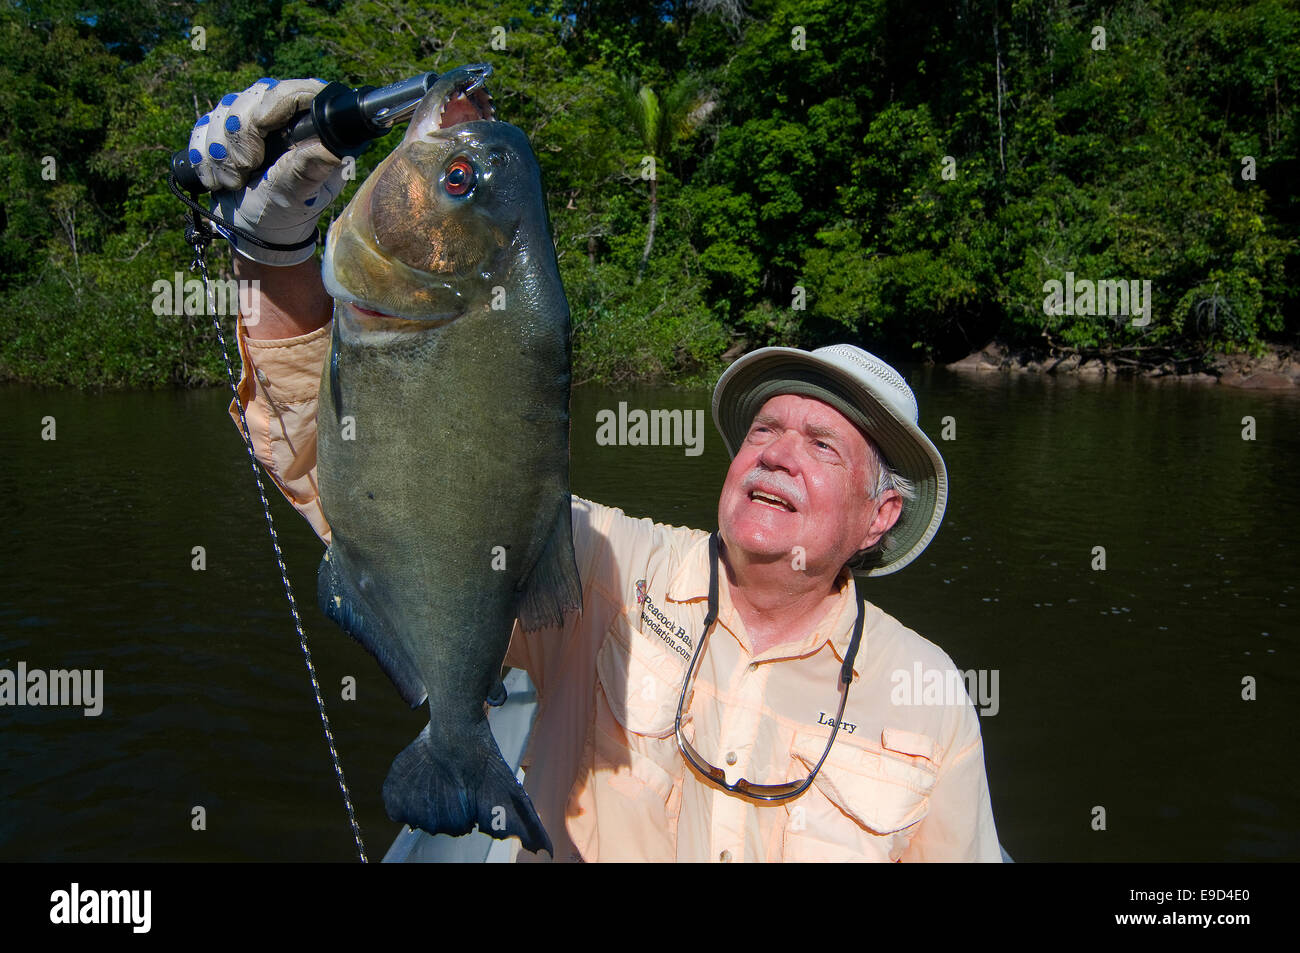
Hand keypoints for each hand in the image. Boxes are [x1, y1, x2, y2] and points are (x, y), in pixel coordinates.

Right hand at [187, 78, 346, 265]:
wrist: (256, 231)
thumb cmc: (288, 211)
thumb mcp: (301, 194)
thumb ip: (311, 169)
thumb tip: (332, 148)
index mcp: (307, 125)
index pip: (293, 90)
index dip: (275, 101)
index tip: (264, 126)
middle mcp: (277, 116)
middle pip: (249, 99)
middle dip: (241, 136)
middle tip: (248, 168)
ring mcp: (246, 122)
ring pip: (220, 114)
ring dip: (221, 154)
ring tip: (235, 182)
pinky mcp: (220, 133)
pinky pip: (200, 131)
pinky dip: (204, 159)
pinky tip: (217, 180)